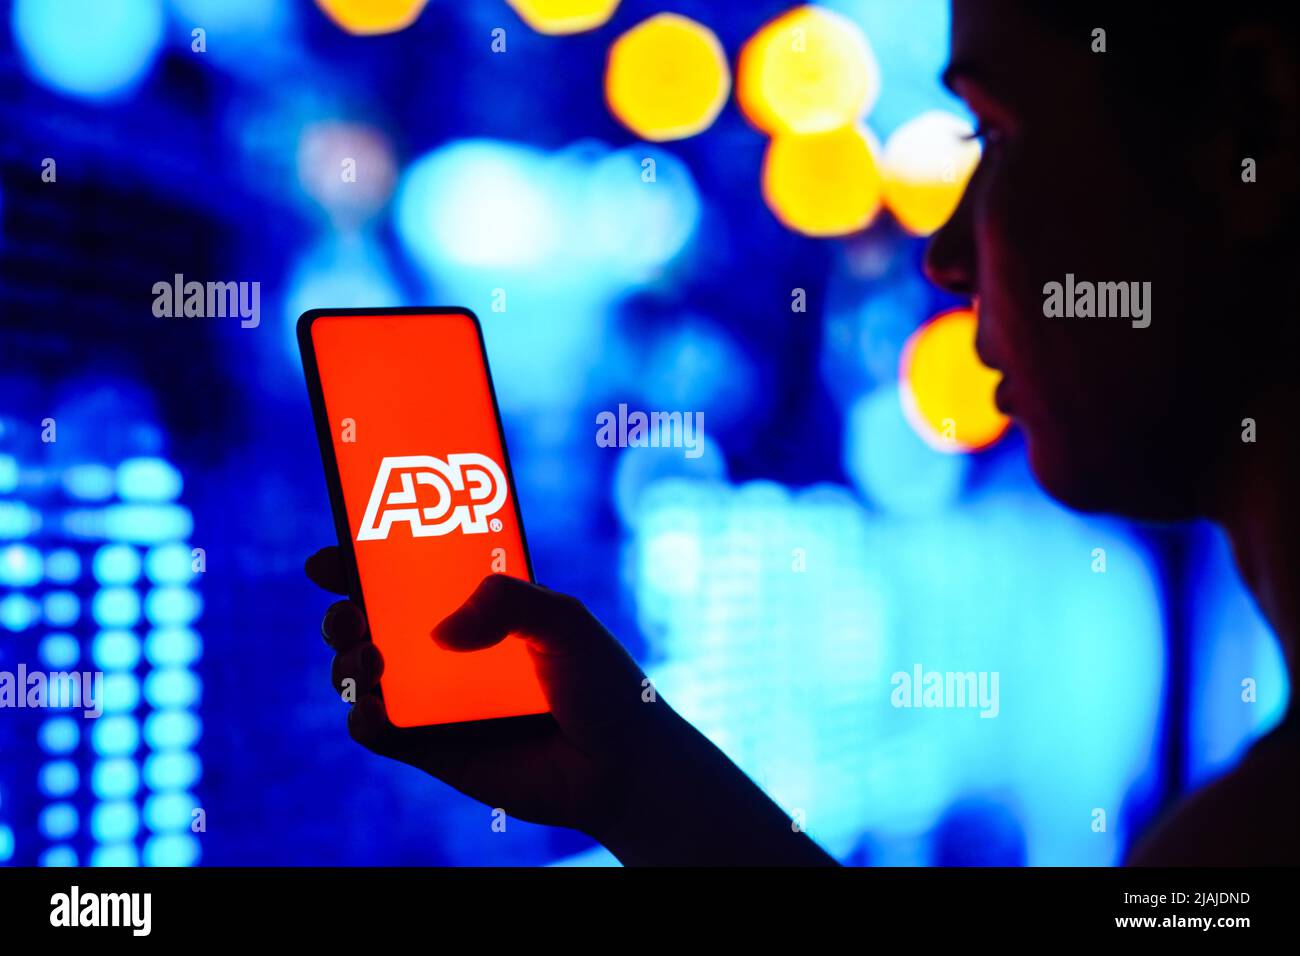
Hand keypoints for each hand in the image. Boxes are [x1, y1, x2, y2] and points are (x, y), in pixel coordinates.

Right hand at [305, 546, 664, 838]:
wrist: (620, 766)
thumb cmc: (601, 683)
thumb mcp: (564, 620)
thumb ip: (507, 602)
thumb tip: (440, 634)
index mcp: (476, 605)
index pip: (409, 572)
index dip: (364, 558)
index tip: (334, 552)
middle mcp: (447, 648)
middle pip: (370, 619)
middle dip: (343, 609)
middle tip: (349, 611)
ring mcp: (434, 698)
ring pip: (362, 672)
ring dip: (347, 660)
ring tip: (369, 658)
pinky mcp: (431, 747)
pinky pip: (378, 731)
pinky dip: (364, 718)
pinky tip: (375, 709)